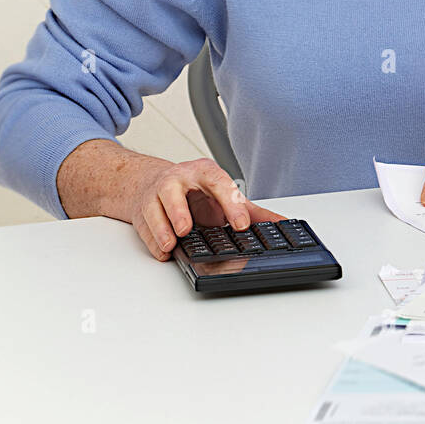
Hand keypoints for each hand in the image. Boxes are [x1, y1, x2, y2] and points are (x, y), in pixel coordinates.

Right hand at [127, 156, 285, 260]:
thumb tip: (281, 224)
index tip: (241, 224)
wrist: (157, 184)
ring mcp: (157, 193)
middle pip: (174, 189)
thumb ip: (251, 211)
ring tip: (172, 244)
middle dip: (179, 210)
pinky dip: (152, 240)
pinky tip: (162, 250)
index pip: (218, 182)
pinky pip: (144, 225)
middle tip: (188, 229)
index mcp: (205, 173)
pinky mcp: (143, 209)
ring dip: (162, 227)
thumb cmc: (196, 192)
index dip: (230, 203)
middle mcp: (179, 179)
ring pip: (154, 207)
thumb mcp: (225, 196)